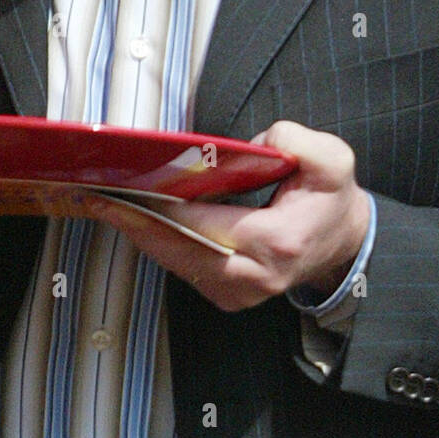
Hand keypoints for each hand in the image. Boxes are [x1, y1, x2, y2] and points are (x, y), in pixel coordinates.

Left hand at [85, 121, 370, 311]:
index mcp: (277, 242)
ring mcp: (240, 293)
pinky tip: (134, 220)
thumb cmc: (330, 199)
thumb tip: (253, 144)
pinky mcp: (228, 295)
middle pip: (180, 251)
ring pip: (177, 264)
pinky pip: (184, 269)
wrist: (341, 242)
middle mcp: (254, 277)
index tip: (130, 189)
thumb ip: (297, 142)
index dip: (165, 208)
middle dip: (137, 224)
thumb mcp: (332, 160)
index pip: (208, 225)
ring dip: (141, 234)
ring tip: (105, 205)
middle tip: (97, 198)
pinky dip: (158, 244)